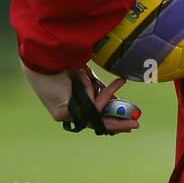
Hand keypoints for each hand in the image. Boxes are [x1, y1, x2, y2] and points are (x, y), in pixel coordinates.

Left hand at [21, 62, 138, 133]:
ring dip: (108, 95)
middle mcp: (68, 110)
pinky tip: (84, 76)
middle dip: (117, 124)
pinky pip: (87, 107)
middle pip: (97, 121)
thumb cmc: (66, 62)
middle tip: (135, 125)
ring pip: (95, 113)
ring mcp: (64, 113)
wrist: (48, 57)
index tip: (128, 121)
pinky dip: (91, 91)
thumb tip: (117, 101)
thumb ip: (100, 92)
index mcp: (73, 101)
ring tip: (120, 81)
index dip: (112, 118)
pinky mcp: (62, 113)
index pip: (95, 114)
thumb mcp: (89, 79)